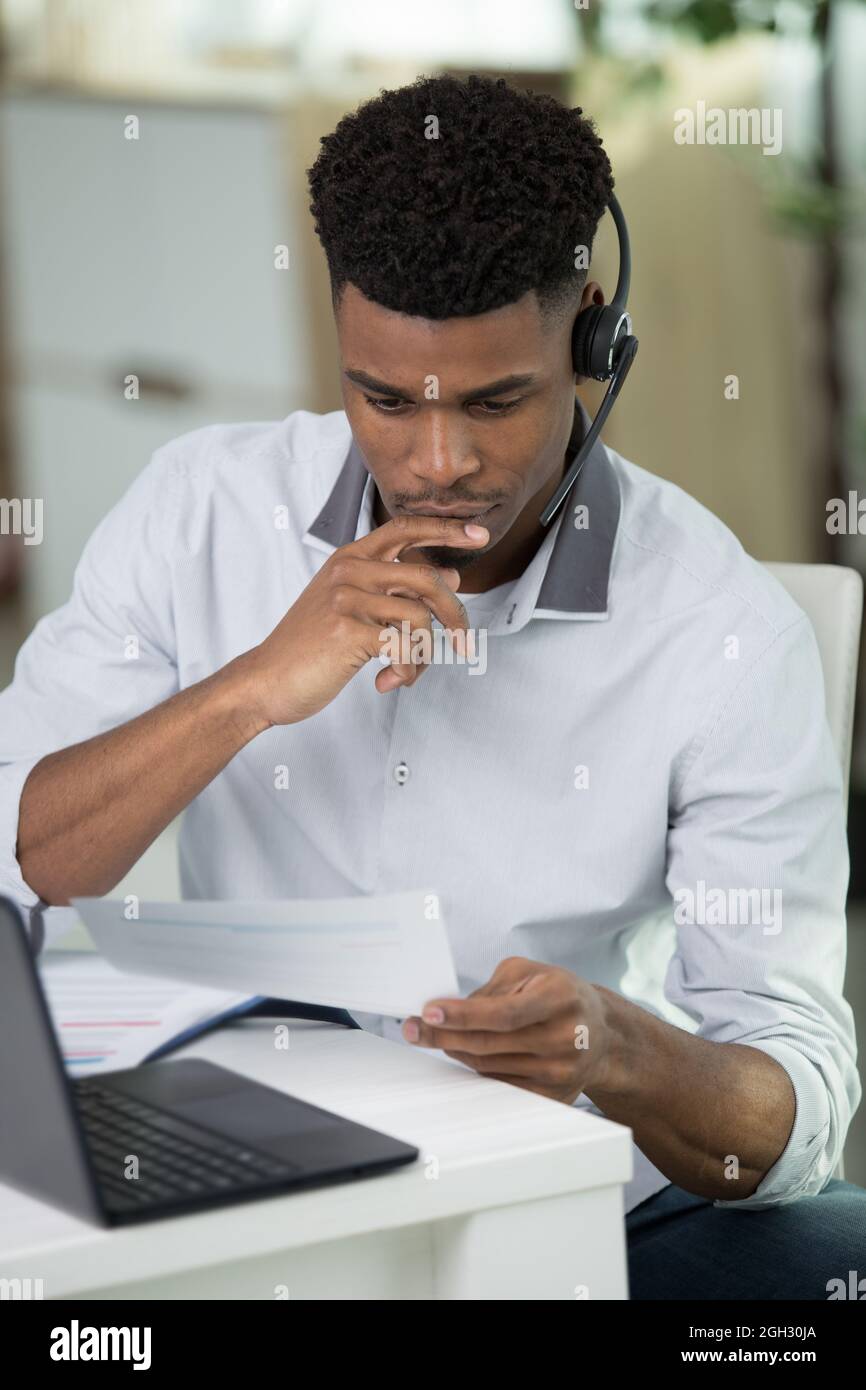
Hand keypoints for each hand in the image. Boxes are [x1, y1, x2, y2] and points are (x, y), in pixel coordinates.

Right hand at [237, 515, 488, 725]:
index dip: (446, 529)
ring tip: (405, 673)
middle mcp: (349, 571)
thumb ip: (396, 590)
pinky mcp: (348, 629)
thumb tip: (450, 576)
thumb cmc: (310, 648)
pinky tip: (387, 681)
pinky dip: (406, 671)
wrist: (266, 680)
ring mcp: (347, 598)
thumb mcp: (353, 609)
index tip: (479, 533)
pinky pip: (404, 647)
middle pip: (427, 578)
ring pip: (420, 617)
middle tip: (463, 644)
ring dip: (423, 656)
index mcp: (350, 559)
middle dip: (455, 615)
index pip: (405, 528)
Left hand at [402, 956, 612, 1103]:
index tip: (429, 1012)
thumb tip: (451, 1011)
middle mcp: (565, 1037)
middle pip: (490, 1044)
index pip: (503, 1013)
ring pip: (489, 1066)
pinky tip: (465, 1053)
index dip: (463, 1015)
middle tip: (413, 1028)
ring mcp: (561, 1071)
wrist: (602, 1032)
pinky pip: (501, 1086)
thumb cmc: (561, 995)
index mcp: (561, 997)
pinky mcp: (554, 1096)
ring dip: (457, 1051)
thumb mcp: (531, 972)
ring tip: (440, 1036)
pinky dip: (477, 1069)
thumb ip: (492, 988)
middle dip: (444, 1035)